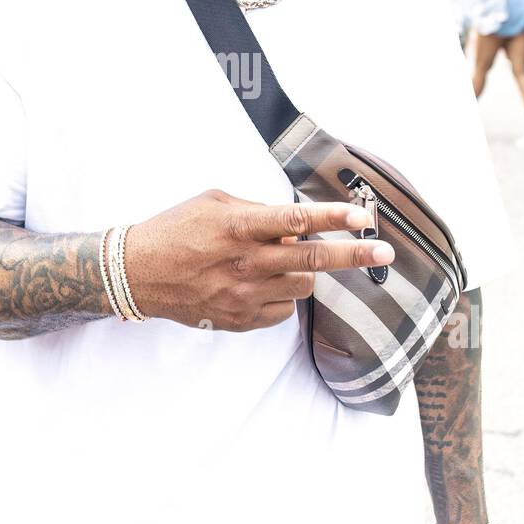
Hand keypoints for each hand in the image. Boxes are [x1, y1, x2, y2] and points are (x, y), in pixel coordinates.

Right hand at [125, 190, 394, 331]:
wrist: (138, 274)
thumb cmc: (175, 229)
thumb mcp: (213, 203)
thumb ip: (256, 210)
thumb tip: (294, 223)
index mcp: (238, 227)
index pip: (297, 221)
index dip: (335, 218)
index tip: (363, 217)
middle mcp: (245, 262)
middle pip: (314, 259)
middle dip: (356, 255)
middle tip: (385, 254)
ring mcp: (243, 295)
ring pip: (303, 284)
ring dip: (303, 270)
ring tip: (279, 261)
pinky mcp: (240, 320)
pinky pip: (283, 310)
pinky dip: (282, 295)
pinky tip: (261, 283)